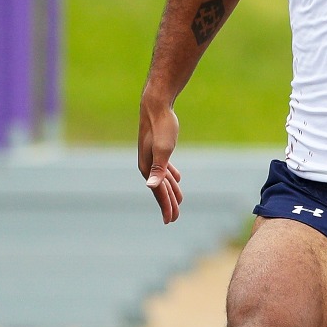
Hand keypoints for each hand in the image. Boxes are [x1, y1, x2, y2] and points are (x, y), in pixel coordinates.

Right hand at [139, 101, 182, 223]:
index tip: (171, 221)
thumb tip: (150, 186)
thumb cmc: (161, 127)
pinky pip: (164, 167)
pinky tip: (177, 179)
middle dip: (168, 204)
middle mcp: (147, 165)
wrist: (155, 106)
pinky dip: (170, 176)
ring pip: (163, 179)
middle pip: (160, 189)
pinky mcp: (158, 149)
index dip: (166, 207)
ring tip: (178, 202)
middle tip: (175, 218)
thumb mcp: (163, 149)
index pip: (158, 193)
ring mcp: (152, 157)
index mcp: (148, 168)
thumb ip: (159, 169)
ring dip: (170, 191)